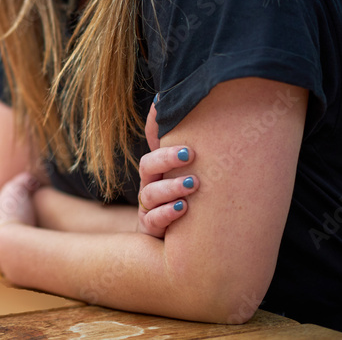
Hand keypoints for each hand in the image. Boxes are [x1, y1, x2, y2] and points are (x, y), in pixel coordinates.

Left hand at [0, 172, 40, 256]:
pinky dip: (16, 235)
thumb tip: (28, 179)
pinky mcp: (3, 252)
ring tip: (23, 216)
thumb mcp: (18, 190)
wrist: (14, 246)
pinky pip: (8, 241)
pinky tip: (27, 232)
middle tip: (11, 200)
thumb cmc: (11, 214)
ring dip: (8, 222)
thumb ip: (23, 181)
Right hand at [138, 99, 197, 237]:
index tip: (183, 132)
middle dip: (167, 159)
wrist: (185, 242)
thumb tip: (179, 100)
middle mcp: (151, 184)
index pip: (154, 145)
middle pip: (148, 165)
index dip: (159, 132)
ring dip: (171, 187)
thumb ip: (190, 143)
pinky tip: (183, 209)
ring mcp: (149, 207)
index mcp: (161, 168)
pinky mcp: (150, 229)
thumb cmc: (190, 199)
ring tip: (193, 185)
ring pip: (150, 194)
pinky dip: (167, 213)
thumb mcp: (192, 171)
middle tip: (190, 154)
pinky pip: (153, 220)